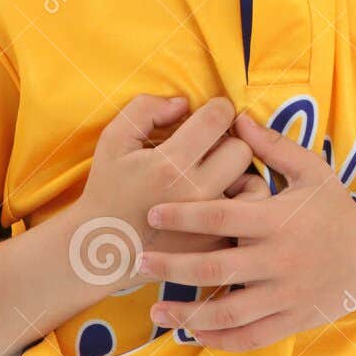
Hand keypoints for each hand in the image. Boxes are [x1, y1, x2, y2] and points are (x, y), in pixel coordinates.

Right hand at [74, 94, 267, 290]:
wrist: (101, 251)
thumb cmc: (107, 190)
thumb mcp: (114, 140)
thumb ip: (146, 109)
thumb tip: (184, 103)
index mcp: (170, 164)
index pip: (218, 118)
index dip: (219, 108)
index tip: (212, 113)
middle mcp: (196, 193)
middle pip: (241, 150)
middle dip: (228, 142)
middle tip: (210, 149)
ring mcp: (210, 224)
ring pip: (253, 185)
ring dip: (238, 175)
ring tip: (217, 176)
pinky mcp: (217, 246)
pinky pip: (248, 219)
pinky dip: (241, 208)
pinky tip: (220, 203)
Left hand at [134, 111, 355, 348]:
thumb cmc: (336, 209)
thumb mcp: (311, 171)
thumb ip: (272, 147)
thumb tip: (237, 118)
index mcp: (277, 220)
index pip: (220, 217)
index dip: (182, 215)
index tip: (152, 213)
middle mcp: (278, 259)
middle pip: (214, 267)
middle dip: (171, 266)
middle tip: (139, 261)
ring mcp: (285, 294)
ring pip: (228, 312)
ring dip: (187, 313)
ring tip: (156, 310)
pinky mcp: (292, 320)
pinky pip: (251, 336)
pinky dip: (220, 339)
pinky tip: (194, 333)